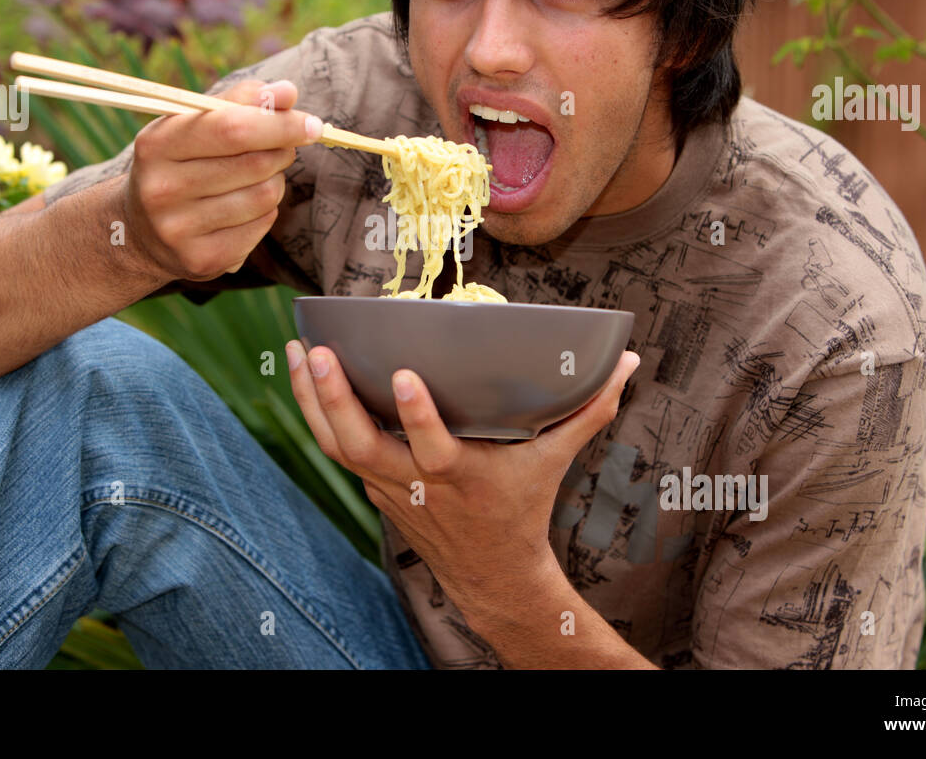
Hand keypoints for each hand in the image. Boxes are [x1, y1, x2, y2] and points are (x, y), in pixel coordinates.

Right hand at [123, 78, 322, 283]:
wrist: (140, 230)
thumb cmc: (179, 163)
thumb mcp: (194, 124)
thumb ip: (240, 101)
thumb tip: (287, 92)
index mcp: (157, 145)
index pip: (233, 129)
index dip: (280, 124)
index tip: (312, 124)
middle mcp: (162, 189)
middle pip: (255, 164)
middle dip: (282, 150)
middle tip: (283, 147)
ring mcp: (179, 229)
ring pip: (264, 196)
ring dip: (275, 182)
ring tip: (258, 178)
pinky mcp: (202, 259)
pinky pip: (261, 226)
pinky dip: (266, 212)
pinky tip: (245, 207)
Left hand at [285, 340, 639, 610]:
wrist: (491, 575)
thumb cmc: (521, 509)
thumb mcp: (554, 462)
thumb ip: (587, 411)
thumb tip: (628, 363)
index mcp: (458, 476)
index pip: (432, 448)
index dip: (415, 416)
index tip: (403, 374)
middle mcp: (414, 483)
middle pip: (360, 446)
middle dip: (335, 400)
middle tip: (319, 352)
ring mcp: (385, 487)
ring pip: (334, 446)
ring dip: (310, 399)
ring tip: (296, 349)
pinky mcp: (372, 486)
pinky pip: (333, 448)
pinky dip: (315, 413)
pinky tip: (303, 373)